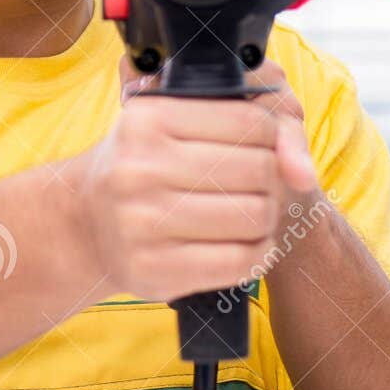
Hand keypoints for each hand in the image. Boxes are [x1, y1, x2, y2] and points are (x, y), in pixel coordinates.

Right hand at [71, 58, 319, 302]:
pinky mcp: (151, 269)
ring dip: (267, 220)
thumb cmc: (146, 167)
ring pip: (254, 216)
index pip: (251, 121)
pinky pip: (238, 262)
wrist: (84, 223)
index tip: (261, 147)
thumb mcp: (179, 125)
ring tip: (251, 216)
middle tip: (258, 186)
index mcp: (147, 119)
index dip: (272, 136)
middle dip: (272, 180)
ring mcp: (141, 223)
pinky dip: (256, 254)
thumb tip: (305, 174)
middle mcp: (139, 169)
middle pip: (259, 169)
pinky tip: (245, 245)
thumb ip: (254, 128)